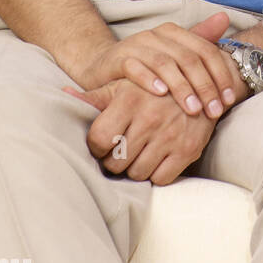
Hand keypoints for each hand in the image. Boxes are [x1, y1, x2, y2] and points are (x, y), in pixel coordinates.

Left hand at [67, 76, 218, 184]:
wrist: (200, 84)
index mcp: (129, 100)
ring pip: (137, 173)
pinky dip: (156, 173)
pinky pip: (161, 178)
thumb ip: (94, 96)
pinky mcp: (188, 149)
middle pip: (115, 162)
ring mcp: (170, 135)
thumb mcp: (123, 85)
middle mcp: (150, 118)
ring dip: (135, 168)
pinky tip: (156, 158)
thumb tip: (62, 96)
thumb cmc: (151, 88)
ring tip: (139, 153)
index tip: (104, 143)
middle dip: (115, 160)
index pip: (98, 141)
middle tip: (122, 150)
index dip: (98, 147)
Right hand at [76, 12, 236, 117]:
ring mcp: (137, 45)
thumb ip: (200, 40)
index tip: (229, 100)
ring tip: (193, 109)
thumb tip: (225, 17)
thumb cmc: (145, 67)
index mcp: (175, 33)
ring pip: (165, 63)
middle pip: (188, 58)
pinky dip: (149, 79)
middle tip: (214, 110)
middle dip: (205, 86)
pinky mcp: (117, 58)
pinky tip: (161, 94)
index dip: (220, 74)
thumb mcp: (173, 57)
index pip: (205, 50)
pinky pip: (135, 67)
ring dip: (182, 87)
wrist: (102, 70)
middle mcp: (157, 35)